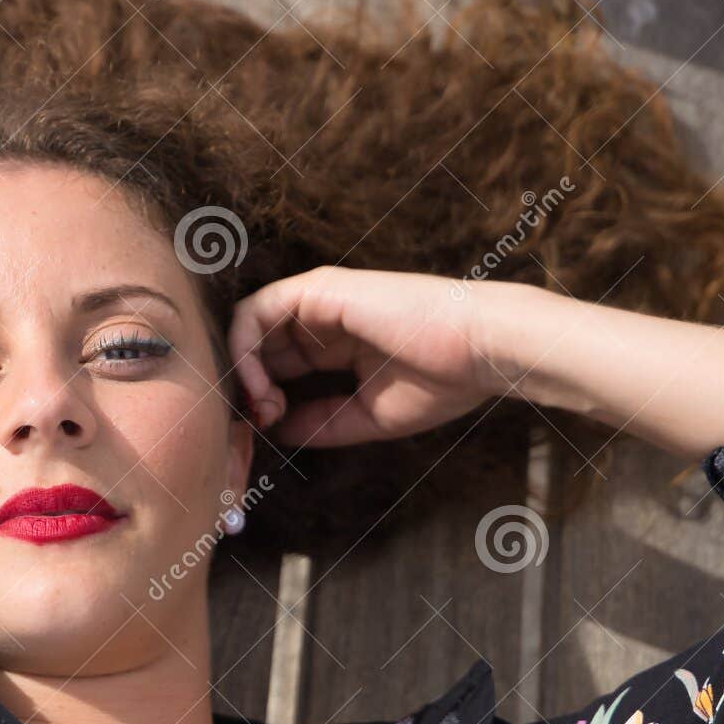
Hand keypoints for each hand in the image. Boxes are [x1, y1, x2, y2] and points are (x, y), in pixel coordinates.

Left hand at [228, 267, 513, 447]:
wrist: (480, 349)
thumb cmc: (442, 380)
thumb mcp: (369, 414)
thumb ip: (321, 422)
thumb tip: (278, 433)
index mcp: (337, 343)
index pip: (278, 366)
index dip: (264, 398)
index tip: (269, 429)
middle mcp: (322, 317)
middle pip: (259, 346)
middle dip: (247, 387)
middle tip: (256, 422)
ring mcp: (318, 299)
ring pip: (249, 327)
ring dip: (244, 371)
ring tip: (262, 408)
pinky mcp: (316, 290)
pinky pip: (255, 313)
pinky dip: (245, 350)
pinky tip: (262, 387)